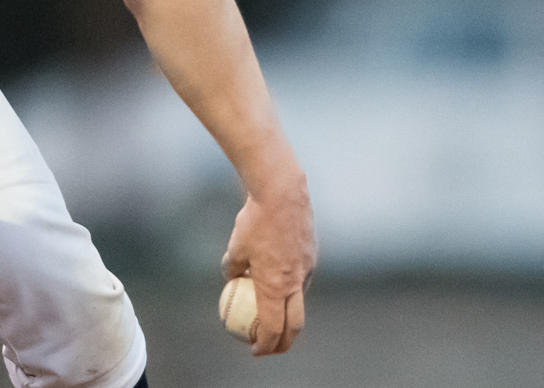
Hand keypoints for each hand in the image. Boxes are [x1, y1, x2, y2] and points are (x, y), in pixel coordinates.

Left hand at [222, 184, 316, 356]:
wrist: (282, 192)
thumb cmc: (254, 220)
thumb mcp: (235, 247)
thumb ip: (233, 267)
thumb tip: (231, 278)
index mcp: (275, 286)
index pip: (274, 328)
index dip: (265, 345)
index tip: (256, 350)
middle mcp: (296, 282)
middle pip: (294, 324)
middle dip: (284, 342)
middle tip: (271, 345)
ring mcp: (307, 268)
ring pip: (299, 298)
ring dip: (287, 311)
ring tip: (272, 310)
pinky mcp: (313, 254)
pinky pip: (302, 277)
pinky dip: (290, 284)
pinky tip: (278, 273)